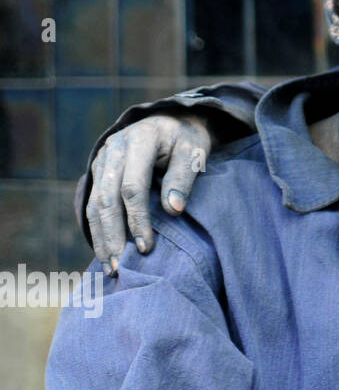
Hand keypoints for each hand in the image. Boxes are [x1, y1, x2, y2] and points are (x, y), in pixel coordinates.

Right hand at [88, 111, 213, 274]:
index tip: (146, 247)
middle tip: (121, 267)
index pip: (133, 187)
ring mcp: (103, 159)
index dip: (137, 219)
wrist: (172, 122)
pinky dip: (97, 228)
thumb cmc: (187, 140)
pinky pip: (93, 203)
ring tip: (111, 267)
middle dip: (112, 235)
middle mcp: (114, 148)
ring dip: (101, 237)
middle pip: (107, 198)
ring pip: (95, 203)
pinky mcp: (99, 171)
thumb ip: (183, 178)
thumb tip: (173, 210)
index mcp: (140, 140)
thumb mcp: (194, 152)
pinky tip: (105, 251)